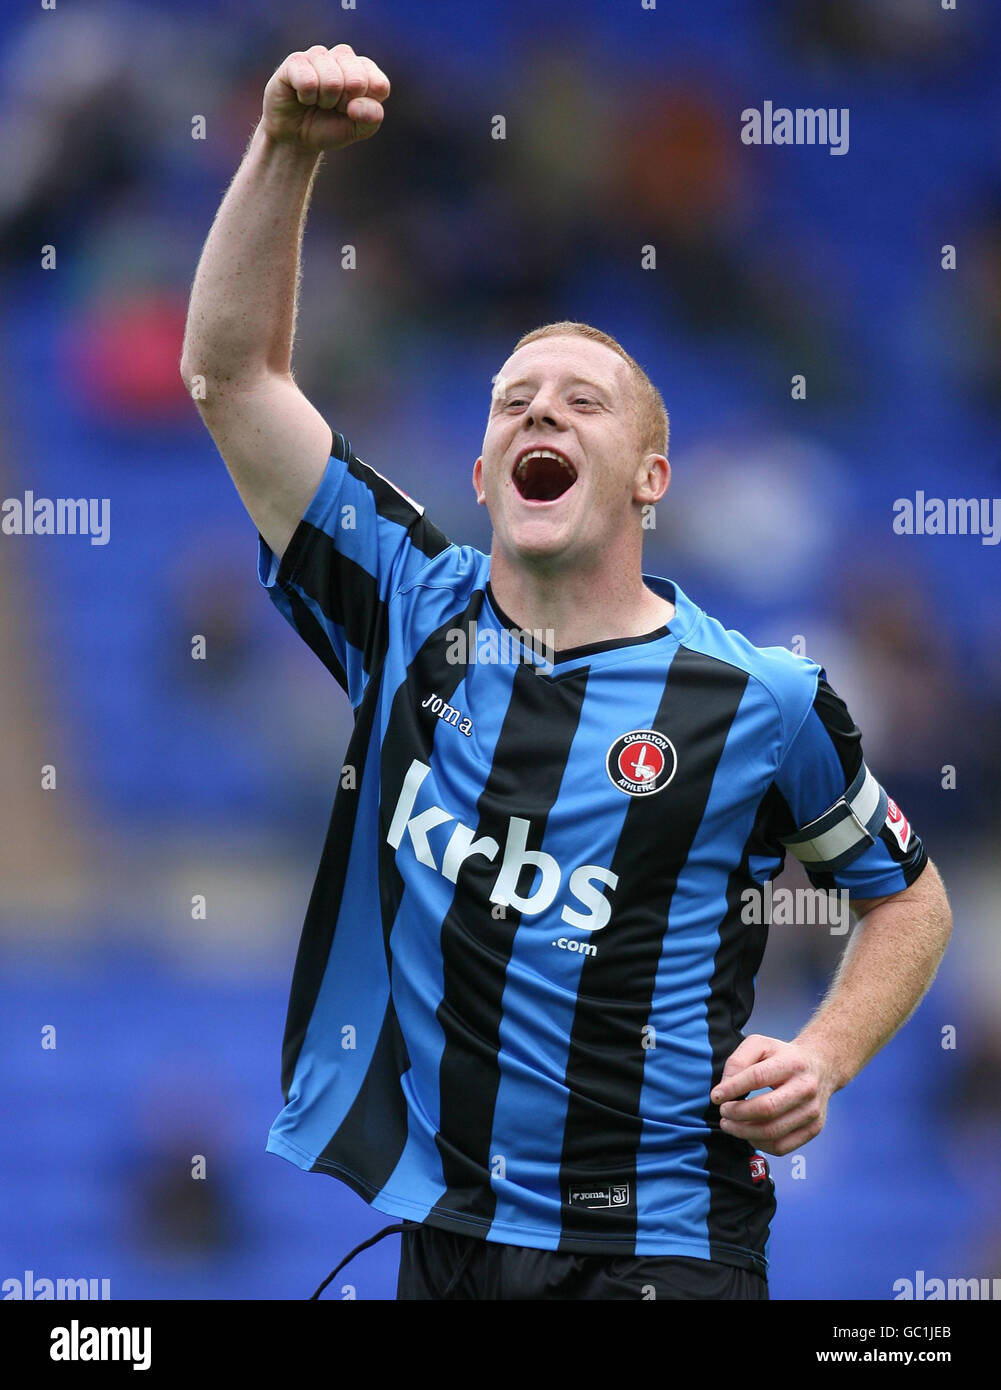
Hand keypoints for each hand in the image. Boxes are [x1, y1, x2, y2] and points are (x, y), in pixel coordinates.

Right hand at [262, 44, 389, 152]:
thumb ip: (372, 117)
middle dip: (344, 105)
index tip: (353, 112)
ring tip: (317, 101)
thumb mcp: (358, 129)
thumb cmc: (330, 128)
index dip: (365, 108)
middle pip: (357, 81)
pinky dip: (306, 98)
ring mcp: (319, 55)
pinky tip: (302, 96)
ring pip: (332, 81)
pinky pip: (308, 81)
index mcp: (365, 70)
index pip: (379, 85)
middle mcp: (343, 56)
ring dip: (324, 102)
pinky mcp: (295, 61)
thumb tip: (358, 105)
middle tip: (333, 107)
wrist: (296, 137)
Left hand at [710, 1033, 834, 1156]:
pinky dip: (759, 1144)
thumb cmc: (783, 1056)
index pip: (758, 1077)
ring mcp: (812, 1111)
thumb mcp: (760, 1044)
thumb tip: (725, 1088)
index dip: (733, 1089)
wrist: (821, 1066)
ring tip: (730, 1124)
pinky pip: (782, 1146)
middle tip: (723, 1111)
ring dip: (743, 1132)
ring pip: (773, 1132)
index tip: (716, 1096)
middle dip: (737, 1113)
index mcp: (792, 1062)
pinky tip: (749, 1133)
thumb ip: (738, 1061)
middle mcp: (806, 1088)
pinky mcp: (814, 1128)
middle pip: (766, 1109)